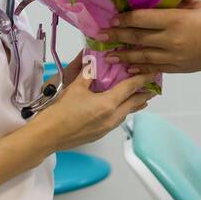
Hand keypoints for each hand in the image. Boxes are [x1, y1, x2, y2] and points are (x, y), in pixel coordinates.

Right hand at [34, 67, 156, 150]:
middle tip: (152, 86)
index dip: (142, 79)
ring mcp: (107, 128)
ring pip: (126, 113)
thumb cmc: (60, 111)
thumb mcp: (75, 88)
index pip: (130, 88)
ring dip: (134, 104)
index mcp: (108, 104)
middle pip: (134, 103)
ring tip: (141, 98)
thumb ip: (87, 75)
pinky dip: (122, 112)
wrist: (48, 135)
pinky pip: (117, 120)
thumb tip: (93, 64)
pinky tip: (119, 109)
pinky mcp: (100, 134)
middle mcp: (112, 117)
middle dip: (144, 94)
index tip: (152, 73)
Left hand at [98, 0, 200, 72]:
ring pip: (145, 57)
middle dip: (118, 38)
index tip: (112, 19)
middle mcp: (172, 39)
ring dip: (126, 56)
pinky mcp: (184, 68)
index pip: (141, 19)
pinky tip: (133, 69)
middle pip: (138, 39)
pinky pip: (158, 68)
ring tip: (111, 56)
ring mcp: (177, 56)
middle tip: (101, 38)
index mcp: (175, 20)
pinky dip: (143, 68)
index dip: (124, 20)